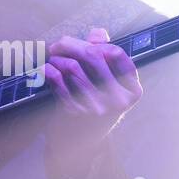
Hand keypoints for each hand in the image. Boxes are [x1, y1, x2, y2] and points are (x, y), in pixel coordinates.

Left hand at [41, 27, 141, 174]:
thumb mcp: (110, 87)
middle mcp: (116, 100)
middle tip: (57, 44)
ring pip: (73, 66)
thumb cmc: (96, 107)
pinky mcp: (74, 111)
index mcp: (132, 91)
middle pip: (92, 55)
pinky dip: (50, 71)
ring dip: (57, 58)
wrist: (80, 145)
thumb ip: (106, 57)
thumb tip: (98, 34)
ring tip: (52, 59)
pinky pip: (58, 81)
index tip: (87, 42)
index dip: (99, 43)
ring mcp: (95, 107)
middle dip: (71, 44)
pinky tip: (46, 69)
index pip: (117, 54)